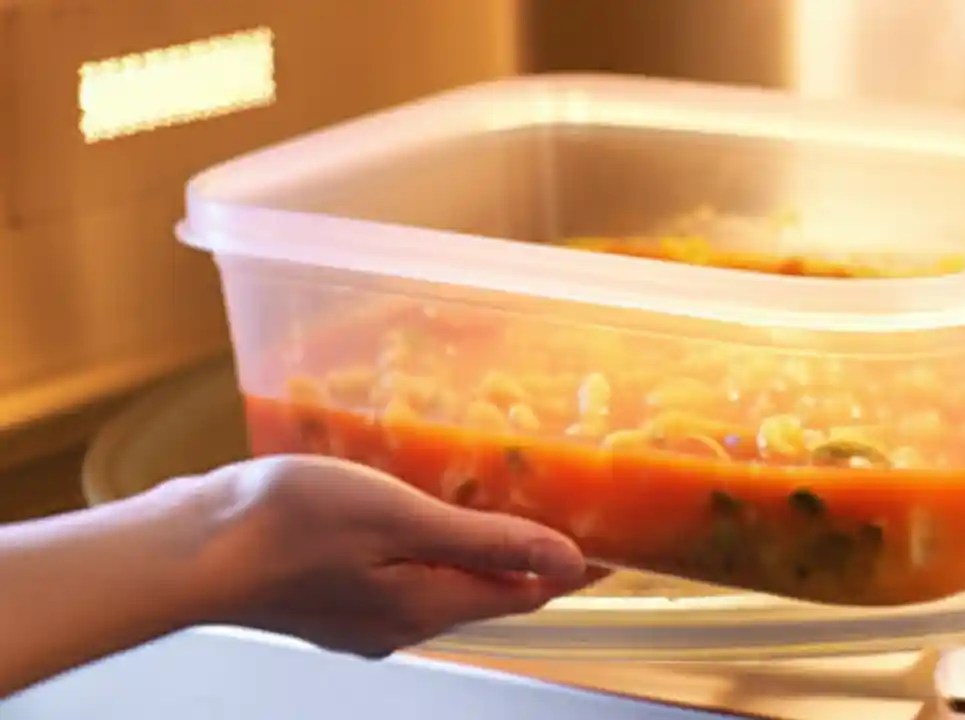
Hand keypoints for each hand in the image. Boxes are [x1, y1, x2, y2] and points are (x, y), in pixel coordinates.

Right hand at [175, 455, 591, 657]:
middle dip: (532, 555)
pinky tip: (425, 510)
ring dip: (482, 547)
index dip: (576, 567)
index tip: (619, 541)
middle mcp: (405, 622)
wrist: (190, 549)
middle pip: (490, 590)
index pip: (529, 593)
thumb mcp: (400, 518)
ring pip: (447, 580)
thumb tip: (567, 563)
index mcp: (429, 605)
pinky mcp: (336, 599)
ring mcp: (368, 616)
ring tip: (503, 497)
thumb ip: (485, 541)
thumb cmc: (288, 525)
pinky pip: (406, 573)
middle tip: (565, 504)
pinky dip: (433, 544)